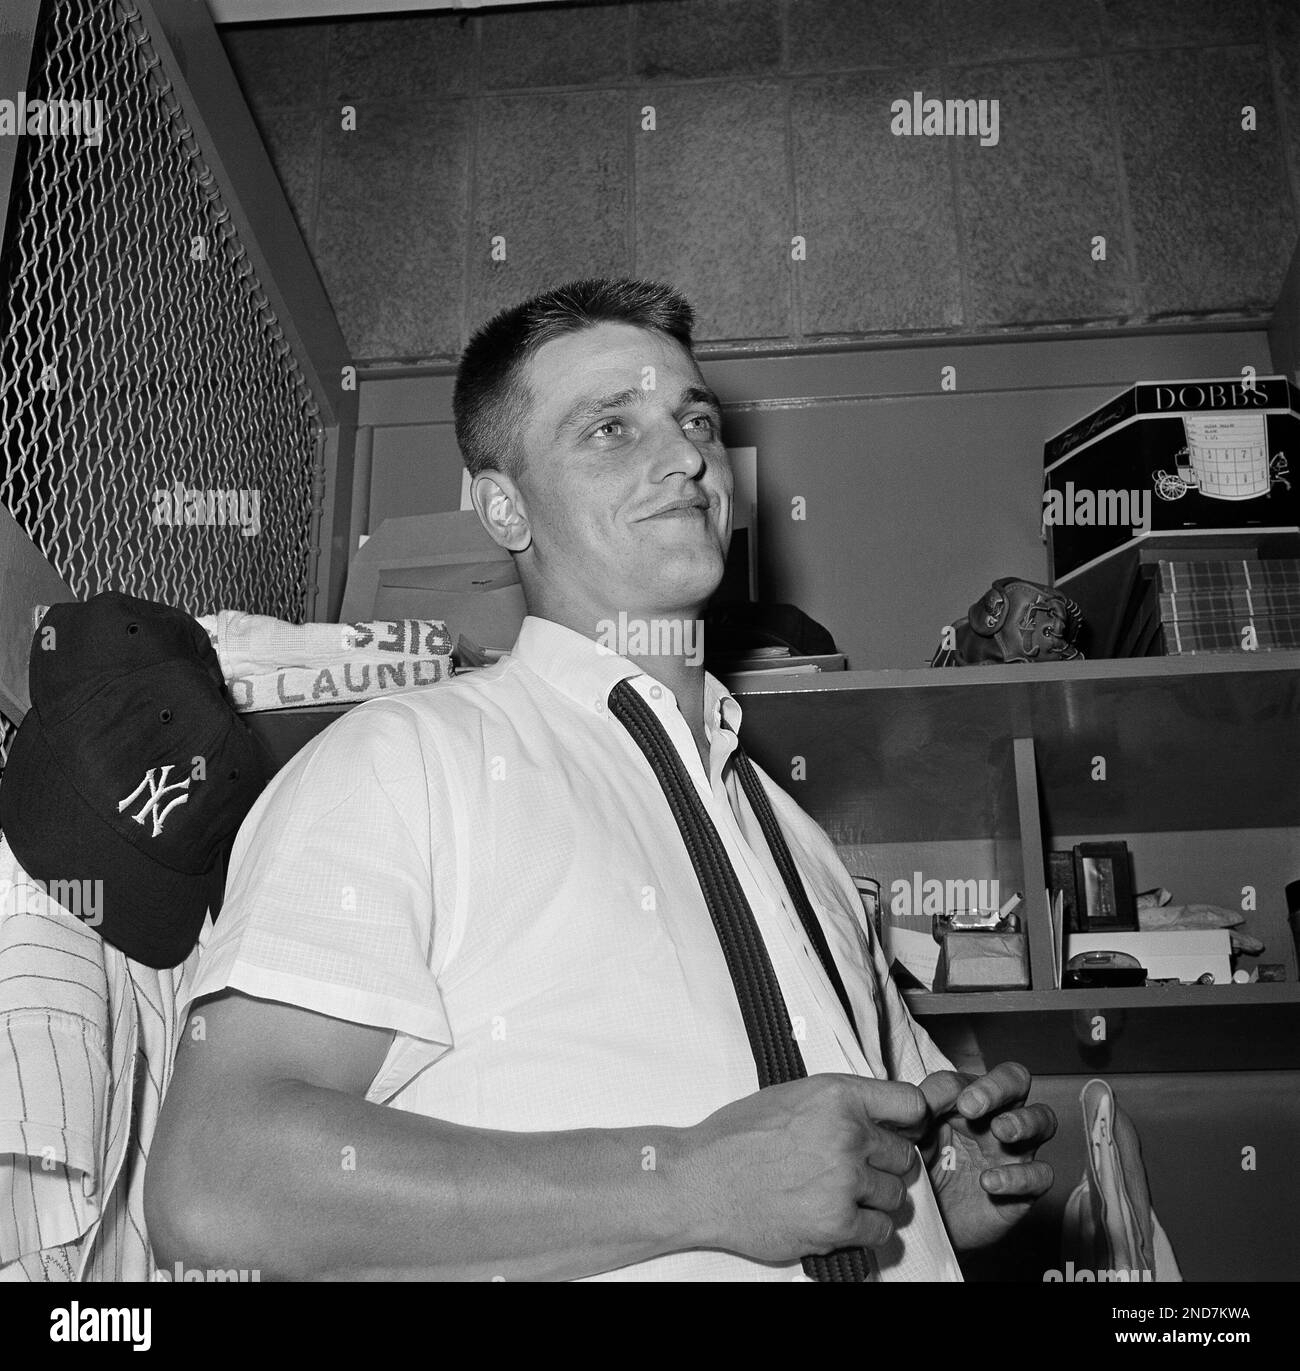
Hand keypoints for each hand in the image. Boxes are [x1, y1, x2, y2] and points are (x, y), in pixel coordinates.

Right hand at [680, 1074, 926, 1263]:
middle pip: (905, 1156)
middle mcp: (848, 1133)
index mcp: (838, 1095)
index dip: (909, 1122)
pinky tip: (836, 1217)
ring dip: (874, 1199)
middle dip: (884, 1165)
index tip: (900, 1132)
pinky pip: (881, 1230)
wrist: (700, 1180)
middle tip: (853, 1170)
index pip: (910, 1104)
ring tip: (837, 1194)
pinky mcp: (837, 1222)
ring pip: (896, 1195)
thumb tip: (880, 1118)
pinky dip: (864, 1229)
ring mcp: (845, 1179)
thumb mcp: (792, 1096)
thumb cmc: (738, 1137)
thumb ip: (839, 1104)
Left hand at [917, 1062, 1055, 1250]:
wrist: (928, 1218)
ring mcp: (1016, 1150)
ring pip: (1042, 1120)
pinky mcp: (1026, 1188)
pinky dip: (1018, 1176)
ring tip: (1000, 1131)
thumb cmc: (922, 1166)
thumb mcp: (912, 1135)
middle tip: (972, 1105)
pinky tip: (990, 1182)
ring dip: (1023, 1121)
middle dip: (998, 1086)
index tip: (931, 1106)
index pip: (969, 1077)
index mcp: (968, 1099)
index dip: (953, 1088)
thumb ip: (917, 1113)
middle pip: (1016, 1081)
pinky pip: (1040, 1175)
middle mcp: (998, 1116)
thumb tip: (921, 1099)